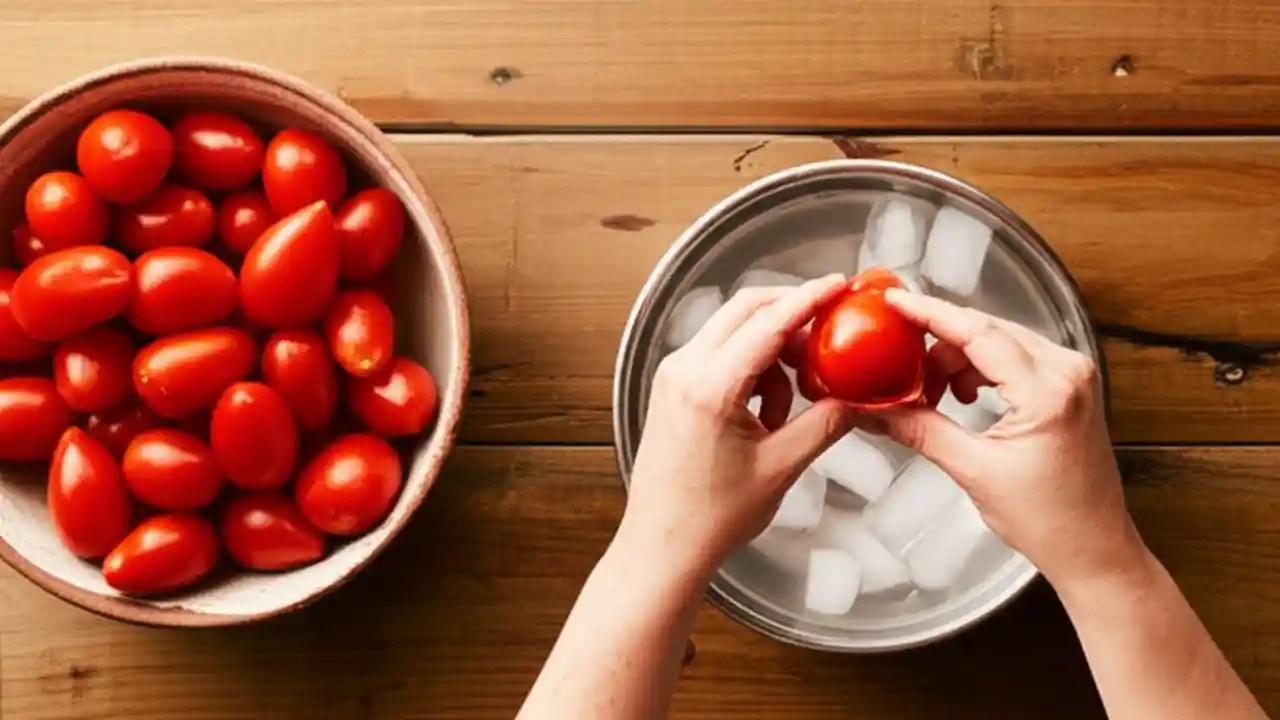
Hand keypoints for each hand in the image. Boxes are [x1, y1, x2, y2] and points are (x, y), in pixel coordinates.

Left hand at [624, 276, 859, 568]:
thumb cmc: (711, 517)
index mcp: (710, 387)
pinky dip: (750, 367)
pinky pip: (718, 353)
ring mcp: (671, 375)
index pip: (768, 322)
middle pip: (745, 310)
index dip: (809, 299)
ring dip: (771, 350)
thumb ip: (824, 423)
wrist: (663, 546)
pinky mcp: (671, 386)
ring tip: (788, 406)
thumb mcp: (781, 467)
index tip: (838, 284)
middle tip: (828, 336)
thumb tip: (859, 397)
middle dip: (791, 315)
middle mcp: (683, 370)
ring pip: (733, 331)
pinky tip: (765, 411)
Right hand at [874, 289, 1144, 588]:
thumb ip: (921, 429)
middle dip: (939, 340)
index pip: (978, 332)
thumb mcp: (973, 471)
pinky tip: (960, 392)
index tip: (895, 301)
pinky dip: (981, 366)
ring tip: (930, 390)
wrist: (1094, 549)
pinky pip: (1015, 357)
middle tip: (897, 354)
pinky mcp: (1071, 385)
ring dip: (959, 357)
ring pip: (999, 340)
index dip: (930, 313)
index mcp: (1048, 391)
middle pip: (987, 330)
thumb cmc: (1050, 521)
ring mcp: (1074, 375)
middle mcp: (1068, 371)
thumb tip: (875, 409)